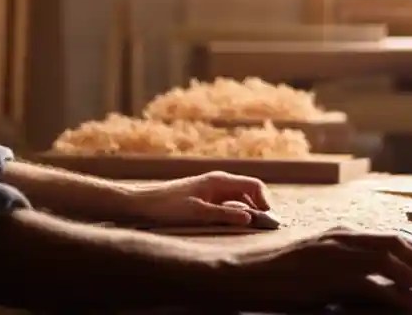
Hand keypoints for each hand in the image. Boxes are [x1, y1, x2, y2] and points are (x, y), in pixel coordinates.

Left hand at [127, 171, 271, 226]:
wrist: (143, 203)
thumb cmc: (168, 206)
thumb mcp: (198, 213)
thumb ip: (225, 214)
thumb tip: (250, 218)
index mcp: (220, 180)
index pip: (254, 185)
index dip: (265, 201)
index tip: (268, 221)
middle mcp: (219, 182)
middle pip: (250, 191)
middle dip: (259, 208)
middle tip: (264, 228)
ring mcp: (213, 189)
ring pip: (240, 198)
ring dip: (248, 212)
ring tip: (252, 230)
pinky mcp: (205, 198)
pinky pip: (229, 204)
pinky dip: (236, 213)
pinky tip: (234, 226)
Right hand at [221, 225, 411, 312]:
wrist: (247, 275)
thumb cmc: (279, 273)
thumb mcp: (318, 262)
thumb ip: (346, 265)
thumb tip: (376, 280)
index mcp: (341, 233)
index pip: (390, 237)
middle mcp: (342, 238)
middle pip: (397, 245)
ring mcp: (336, 255)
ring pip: (391, 262)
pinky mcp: (330, 276)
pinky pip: (373, 285)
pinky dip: (396, 294)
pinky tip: (408, 305)